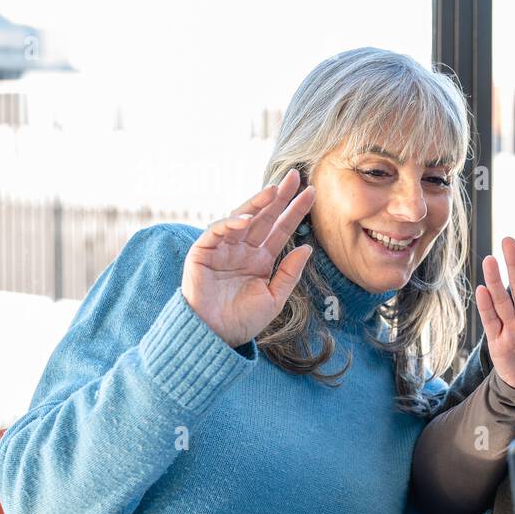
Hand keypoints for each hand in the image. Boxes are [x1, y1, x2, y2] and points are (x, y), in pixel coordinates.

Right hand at [181, 170, 314, 348]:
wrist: (215, 336)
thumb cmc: (243, 320)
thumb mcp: (274, 297)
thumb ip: (289, 273)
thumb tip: (308, 247)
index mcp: (261, 259)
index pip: (281, 229)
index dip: (296, 212)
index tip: (312, 194)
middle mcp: (243, 249)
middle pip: (264, 217)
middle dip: (279, 197)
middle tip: (296, 177)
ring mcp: (223, 249)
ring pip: (241, 218)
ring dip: (257, 203)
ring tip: (275, 190)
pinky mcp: (202, 252)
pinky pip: (216, 232)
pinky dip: (230, 224)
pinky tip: (247, 220)